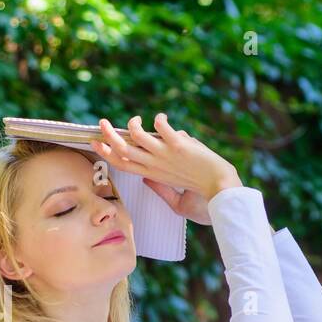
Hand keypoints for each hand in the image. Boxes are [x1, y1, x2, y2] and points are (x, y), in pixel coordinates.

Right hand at [93, 114, 241, 224]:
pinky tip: (160, 118)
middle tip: (101, 123)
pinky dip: (159, 121)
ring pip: (137, 137)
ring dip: (132, 125)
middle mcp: (156, 165)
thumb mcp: (177, 202)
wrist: (224, 194)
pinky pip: (163, 128)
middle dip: (109, 135)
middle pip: (124, 150)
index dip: (107, 153)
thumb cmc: (204, 202)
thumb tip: (145, 179)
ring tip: (134, 119)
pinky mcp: (180, 146)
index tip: (96, 142)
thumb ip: (160, 189)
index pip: (124, 165)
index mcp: (154, 176)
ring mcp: (167, 155)